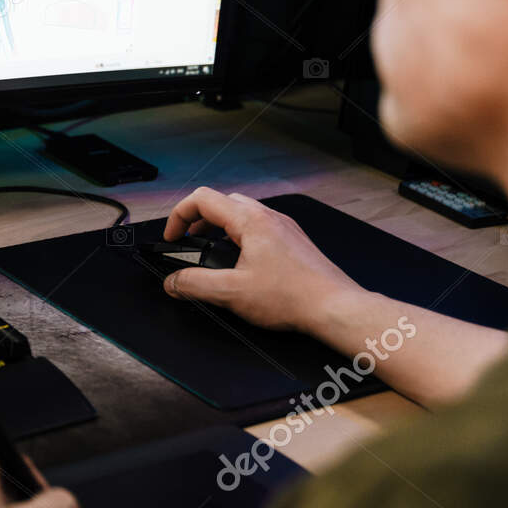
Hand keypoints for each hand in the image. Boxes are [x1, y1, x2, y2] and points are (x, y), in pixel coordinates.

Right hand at [160, 187, 359, 333]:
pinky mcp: (294, 242)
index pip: (202, 199)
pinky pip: (260, 227)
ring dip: (220, 227)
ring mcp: (284, 228)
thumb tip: (173, 282)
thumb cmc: (293, 297)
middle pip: (222, 202)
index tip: (173, 238)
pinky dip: (240, 237)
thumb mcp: (231, 292)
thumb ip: (194, 284)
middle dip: (198, 220)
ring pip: (243, 213)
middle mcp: (269, 217)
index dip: (179, 216)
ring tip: (211, 251)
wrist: (335, 307)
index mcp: (251, 221)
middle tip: (188, 241)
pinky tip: (241, 262)